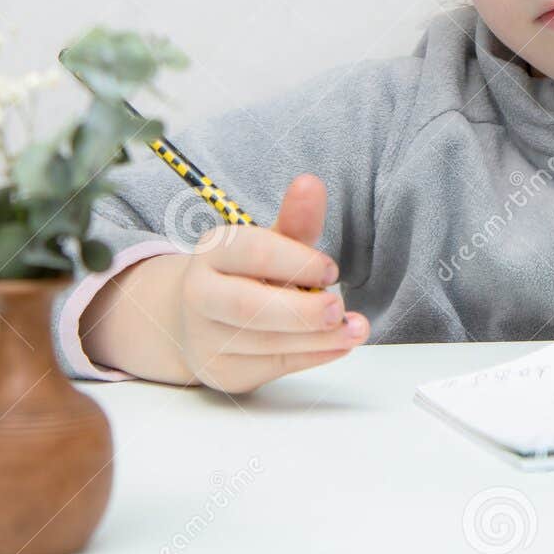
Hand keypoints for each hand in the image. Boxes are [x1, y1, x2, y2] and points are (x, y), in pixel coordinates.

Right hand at [170, 174, 368, 393]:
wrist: (201, 320)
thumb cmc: (247, 275)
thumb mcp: (271, 245)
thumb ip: (294, 221)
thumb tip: (311, 183)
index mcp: (211, 252)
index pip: (250, 252)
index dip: (295, 260)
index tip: (331, 269)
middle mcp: (199, 294)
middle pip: (246, 306)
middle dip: (300, 310)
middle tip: (339, 308)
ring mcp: (206, 337)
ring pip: (263, 341)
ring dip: (317, 338)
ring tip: (355, 329)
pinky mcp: (221, 371)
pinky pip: (271, 366)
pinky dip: (312, 356)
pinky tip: (338, 344)